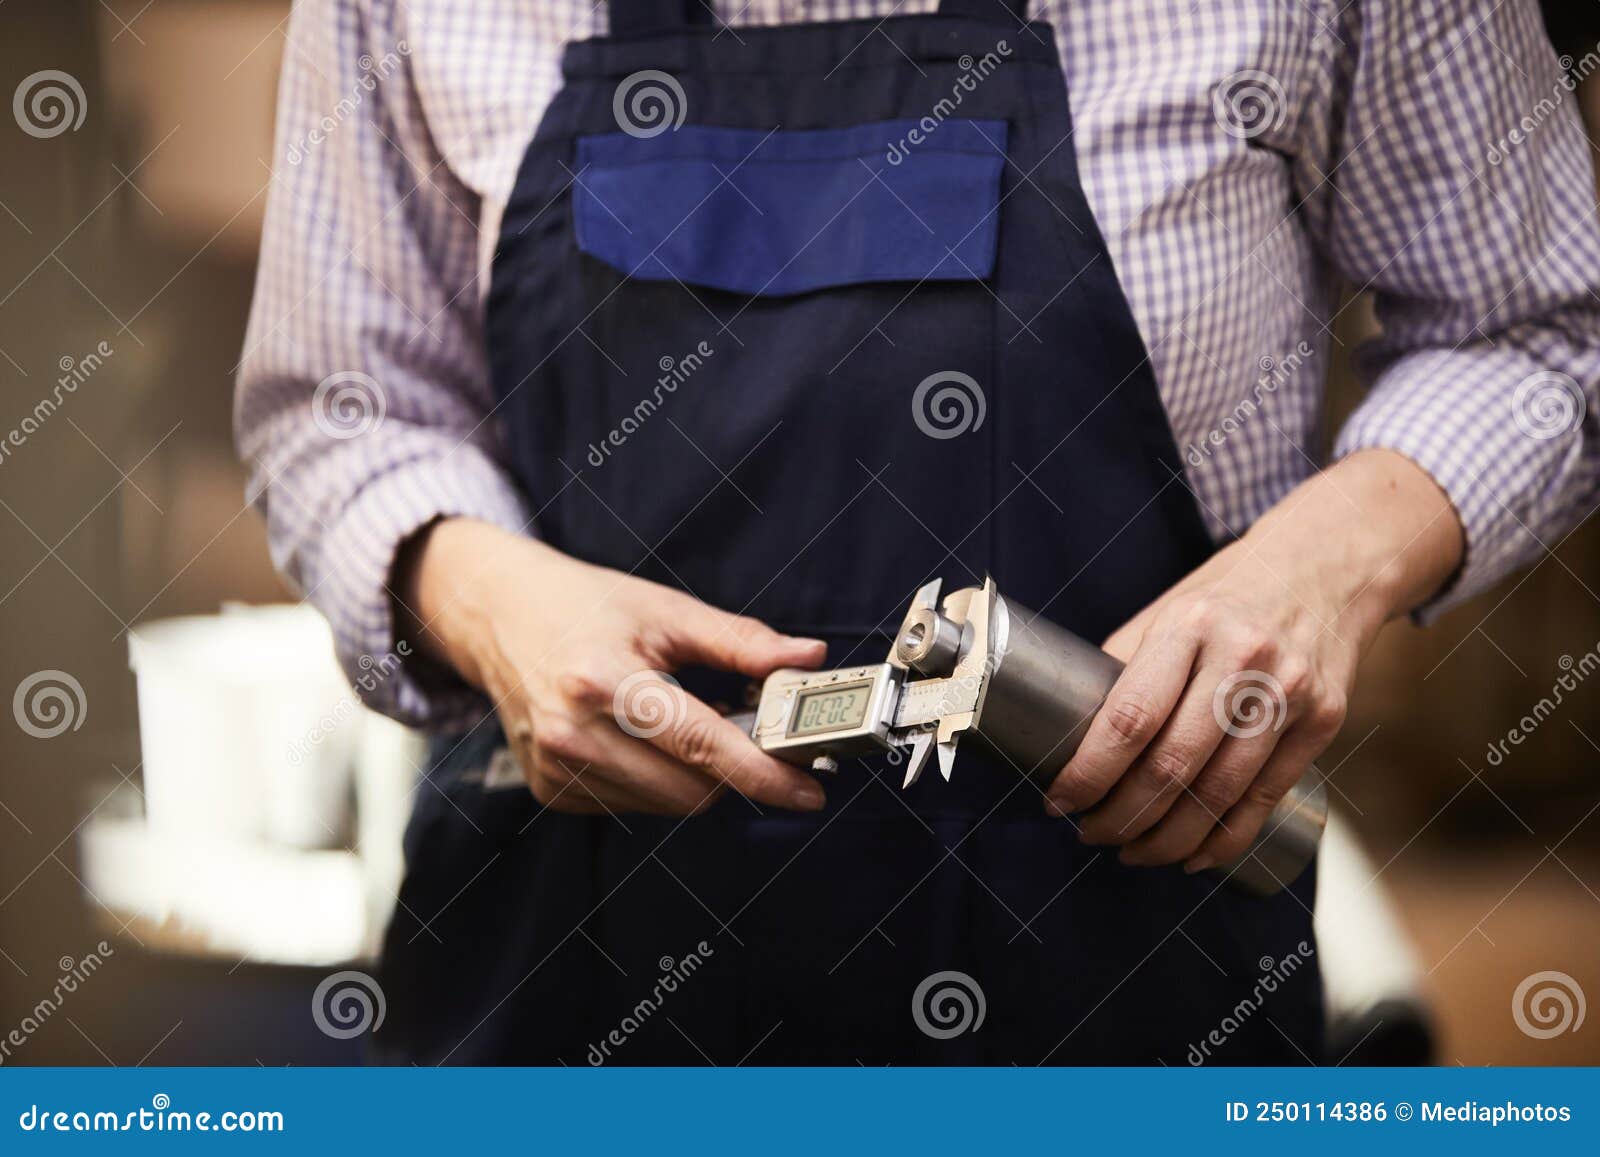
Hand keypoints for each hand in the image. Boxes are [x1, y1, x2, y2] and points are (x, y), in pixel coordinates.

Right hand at [398, 518, 828, 815]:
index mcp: (604, 681)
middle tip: (751, 730)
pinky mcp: (552, 791)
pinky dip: (661, 780)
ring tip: (689, 721)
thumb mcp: (665, 609)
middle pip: (693, 789)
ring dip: (699, 776)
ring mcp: (558, 769)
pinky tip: (648, 738)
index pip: (700, 743)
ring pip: (669, 804)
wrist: (500, 616)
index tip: (808, 789)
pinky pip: (636, 805)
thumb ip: (740, 642)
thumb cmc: (586, 606)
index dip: (762, 772)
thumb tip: (808, 657)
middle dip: (736, 769)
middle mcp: (573, 734)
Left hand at [1045, 449, 1463, 871]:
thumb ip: (1126, 668)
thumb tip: (1070, 734)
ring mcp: (1289, 693)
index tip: (1059, 801)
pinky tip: (1189, 856)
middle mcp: (1243, 660)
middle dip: (1121, 816)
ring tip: (1131, 851)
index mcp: (1190, 626)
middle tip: (1090, 833)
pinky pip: (1265, 799)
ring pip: (1219, 794)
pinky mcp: (1324, 720)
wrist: (1328, 567)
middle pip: (1172, 766)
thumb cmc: (1229, 594)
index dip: (1088, 772)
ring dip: (1167, 839)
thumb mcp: (1169, 610)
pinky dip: (1223, 839)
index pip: (1130, 718)